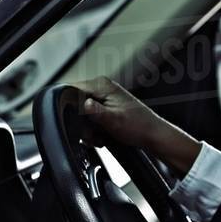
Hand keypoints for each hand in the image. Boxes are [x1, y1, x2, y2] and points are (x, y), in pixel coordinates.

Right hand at [70, 77, 201, 174]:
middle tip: (93, 134)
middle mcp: (100, 88)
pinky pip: (89, 120)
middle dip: (81, 124)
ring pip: (80, 116)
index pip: (70, 91)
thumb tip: (83, 104)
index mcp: (101, 85)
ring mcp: (102, 98)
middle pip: (73, 106)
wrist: (151, 135)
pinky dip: (93, 131)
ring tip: (101, 136)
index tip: (78, 123)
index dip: (69, 110)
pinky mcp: (104, 108)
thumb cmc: (138, 126)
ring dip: (87, 130)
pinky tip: (103, 136)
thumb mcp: (113, 120)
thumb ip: (95, 111)